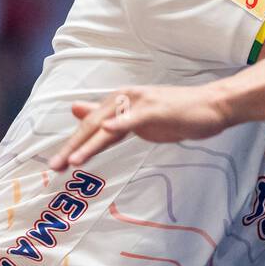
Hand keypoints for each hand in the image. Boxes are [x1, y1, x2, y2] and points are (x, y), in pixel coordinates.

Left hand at [49, 85, 230, 170]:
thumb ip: (111, 116)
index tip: (56, 163)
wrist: (211, 106)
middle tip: (53, 166)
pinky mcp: (155, 110)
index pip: (90, 125)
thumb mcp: (139, 116)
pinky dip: (119, 124)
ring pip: (108, 125)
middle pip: (92, 126)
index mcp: (121, 102)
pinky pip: (133, 119)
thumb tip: (77, 110)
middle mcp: (126, 99)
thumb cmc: (177, 113)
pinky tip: (106, 130)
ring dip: (89, 143)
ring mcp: (140, 104)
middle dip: (72, 147)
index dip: (72, 143)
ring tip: (71, 160)